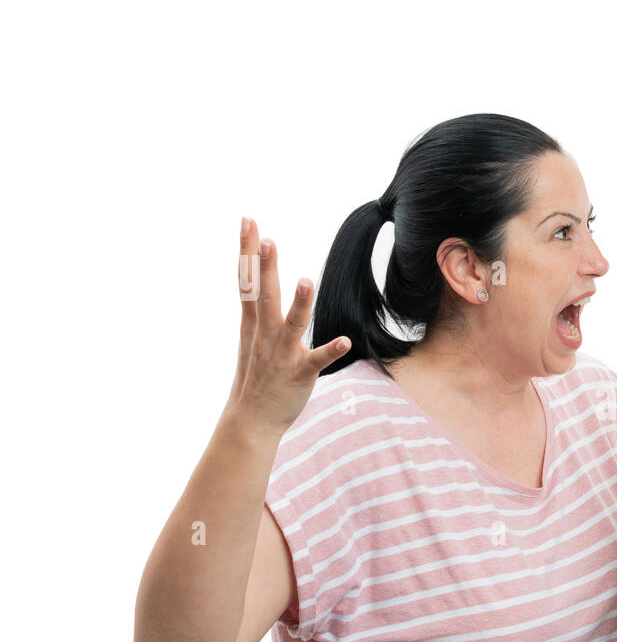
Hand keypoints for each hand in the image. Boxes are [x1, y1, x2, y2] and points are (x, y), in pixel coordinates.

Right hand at [224, 217, 350, 434]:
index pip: (248, 280)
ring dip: (300, 303)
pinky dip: (330, 350)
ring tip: (307, 280)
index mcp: (254, 323)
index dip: (247, 251)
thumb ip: (255, 305)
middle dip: (265, 267)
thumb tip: (256, 273)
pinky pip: (316, 360)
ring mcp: (282, 354)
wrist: (251, 420)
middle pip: (264, 295)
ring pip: (292, 324)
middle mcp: (265, 334)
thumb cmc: (256, 374)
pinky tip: (343, 340)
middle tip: (266, 238)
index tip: (248, 221)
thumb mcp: (250, 335)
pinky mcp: (299, 374)